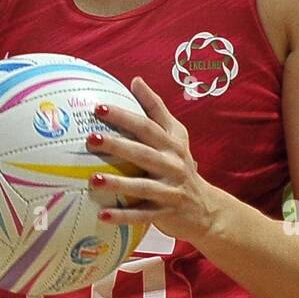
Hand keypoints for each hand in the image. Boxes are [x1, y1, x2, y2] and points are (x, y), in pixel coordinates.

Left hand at [84, 76, 221, 242]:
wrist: (208, 209)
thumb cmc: (182, 166)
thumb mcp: (176, 137)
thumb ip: (156, 110)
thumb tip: (135, 80)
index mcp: (171, 145)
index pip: (146, 126)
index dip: (123, 116)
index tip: (98, 108)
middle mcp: (172, 166)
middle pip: (143, 153)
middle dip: (117, 145)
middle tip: (90, 139)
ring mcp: (170, 191)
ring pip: (142, 187)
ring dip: (117, 184)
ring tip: (92, 180)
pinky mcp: (165, 214)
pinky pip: (142, 216)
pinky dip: (122, 217)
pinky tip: (101, 215)